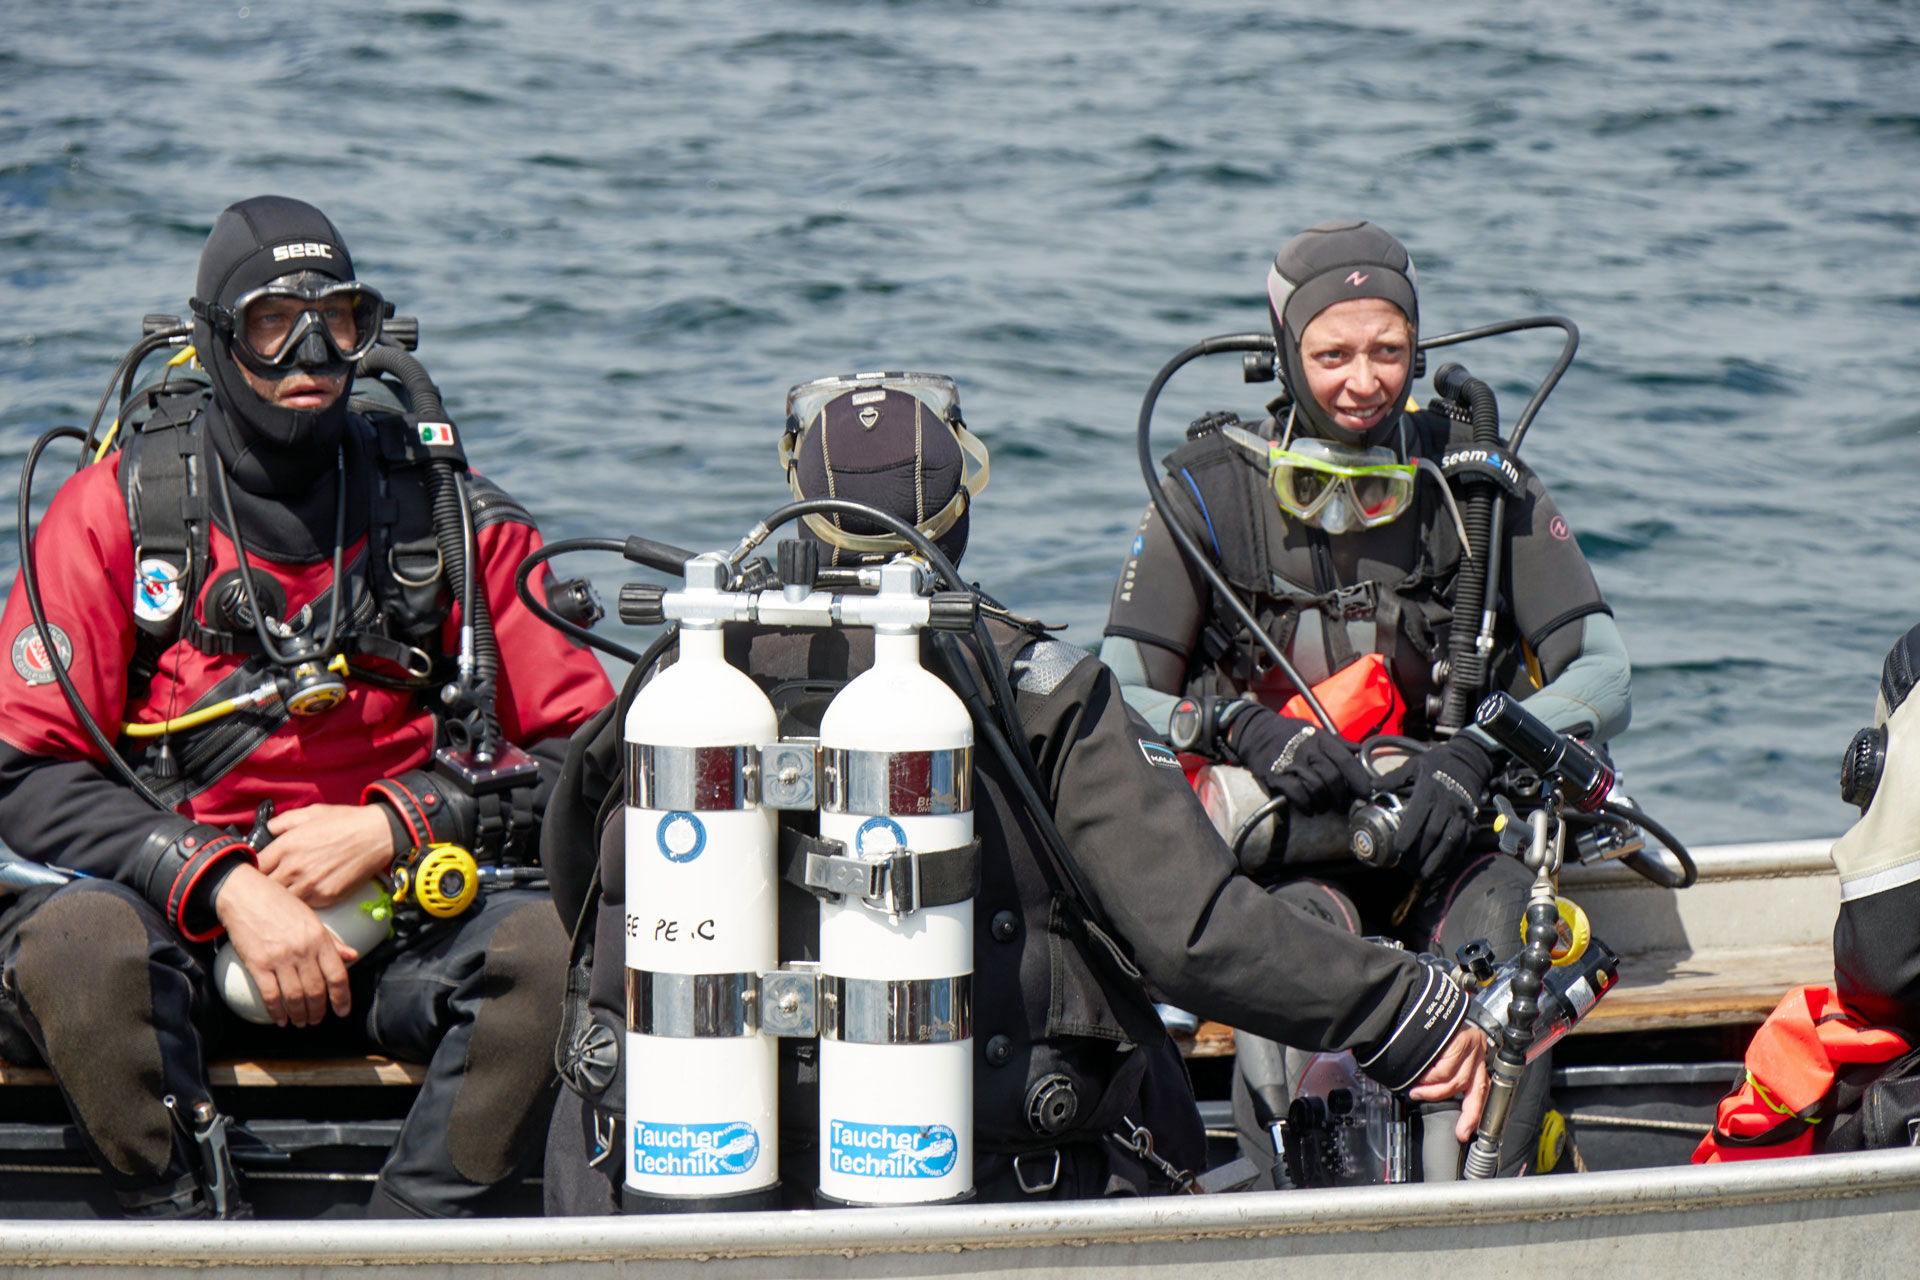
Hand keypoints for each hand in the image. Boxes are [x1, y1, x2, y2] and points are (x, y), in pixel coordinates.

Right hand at [213, 865, 357, 1026]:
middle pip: (317, 991)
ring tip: (301, 1021)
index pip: (338, 975)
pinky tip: (281, 1019)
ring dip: (300, 1015)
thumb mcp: (312, 918)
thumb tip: (353, 956)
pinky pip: (271, 996)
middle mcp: (303, 950)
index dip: (343, 998)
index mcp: (320, 938)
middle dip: (319, 1010)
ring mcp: (280, 958)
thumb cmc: (280, 904)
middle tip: (317, 1019)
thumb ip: (332, 940)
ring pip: (295, 997)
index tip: (343, 1010)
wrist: (246, 895)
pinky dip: (277, 1012)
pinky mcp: (258, 964)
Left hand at [257, 804, 396, 907]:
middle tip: (271, 884)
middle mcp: (294, 867)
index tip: (257, 870)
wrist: (377, 835)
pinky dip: (303, 901)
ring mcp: (310, 885)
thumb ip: (282, 822)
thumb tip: (266, 831)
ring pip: (283, 901)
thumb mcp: (310, 813)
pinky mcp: (326, 897)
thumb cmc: (346, 822)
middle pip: (264, 888)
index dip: (253, 869)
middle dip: (265, 887)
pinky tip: (307, 893)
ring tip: (288, 892)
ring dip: (283, 897)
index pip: (254, 867)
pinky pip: (305, 905)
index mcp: (286, 846)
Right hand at [1228, 708, 1369, 814]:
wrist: (1256, 732)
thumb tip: (1360, 751)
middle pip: (1333, 779)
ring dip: (1324, 803)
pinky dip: (1306, 805)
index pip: (1347, 761)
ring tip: (1324, 807)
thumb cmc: (1289, 734)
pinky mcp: (1277, 776)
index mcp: (1321, 740)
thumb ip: (1338, 743)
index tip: (1364, 794)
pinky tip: (1309, 809)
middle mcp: (1308, 751)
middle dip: (1341, 797)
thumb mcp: (1315, 732)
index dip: (1359, 780)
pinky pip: (1297, 794)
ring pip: (1317, 789)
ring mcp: (1292, 764)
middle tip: (1342, 805)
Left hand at [1388, 736, 1493, 878]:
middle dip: (1419, 853)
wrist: (1469, 761)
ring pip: (1449, 841)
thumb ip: (1394, 777)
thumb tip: (1372, 785)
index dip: (1408, 833)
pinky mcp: (1471, 821)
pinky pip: (1463, 843)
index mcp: (1430, 790)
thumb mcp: (1415, 764)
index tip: (1398, 847)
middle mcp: (1447, 804)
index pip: (1418, 815)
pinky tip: (1442, 868)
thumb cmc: (1438, 763)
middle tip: (1406, 867)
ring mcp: (1461, 814)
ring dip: (1437, 860)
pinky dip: (1453, 857)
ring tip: (1423, 874)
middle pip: (1433, 833)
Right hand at [1409, 1023, 1490, 1141]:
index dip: (1475, 1112)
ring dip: (1433, 1091)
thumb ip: (1445, 1069)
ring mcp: (1471, 1045)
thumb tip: (1433, 1091)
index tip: (1466, 1131)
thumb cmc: (1429, 1021)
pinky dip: (1430, 1077)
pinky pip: (1444, 1069)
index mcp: (1477, 1055)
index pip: (1483, 1088)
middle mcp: (1478, 1050)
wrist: (1424, 999)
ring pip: (1455, 1082)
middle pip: (1476, 1089)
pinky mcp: (1460, 1040)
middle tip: (1453, 1125)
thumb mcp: (1444, 1047)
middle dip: (1465, 1112)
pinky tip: (1419, 1076)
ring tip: (1416, 1091)